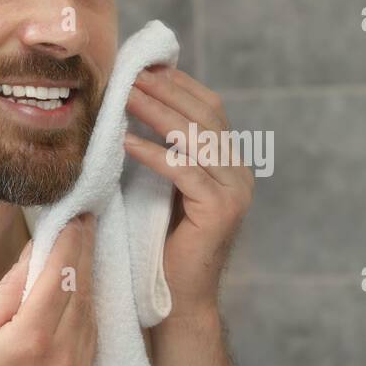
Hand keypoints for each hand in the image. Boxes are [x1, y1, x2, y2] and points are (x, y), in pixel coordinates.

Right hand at [0, 214, 97, 365]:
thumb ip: (10, 290)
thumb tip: (35, 252)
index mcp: (33, 336)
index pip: (62, 272)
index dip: (71, 239)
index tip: (76, 214)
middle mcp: (65, 352)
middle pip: (83, 287)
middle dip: (85, 251)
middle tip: (86, 220)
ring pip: (91, 310)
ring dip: (89, 277)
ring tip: (84, 248)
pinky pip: (92, 334)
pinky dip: (87, 307)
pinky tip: (81, 290)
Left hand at [124, 66, 253, 318]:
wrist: (179, 299)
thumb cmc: (162, 245)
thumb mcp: (164, 187)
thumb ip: (166, 151)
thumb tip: (134, 103)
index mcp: (231, 163)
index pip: (209, 108)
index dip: (177, 84)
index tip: (142, 65)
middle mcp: (240, 173)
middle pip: (205, 116)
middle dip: (165, 91)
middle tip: (129, 72)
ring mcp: (235, 192)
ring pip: (196, 138)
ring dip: (156, 112)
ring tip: (124, 96)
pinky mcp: (220, 211)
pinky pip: (184, 171)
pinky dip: (154, 153)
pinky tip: (126, 142)